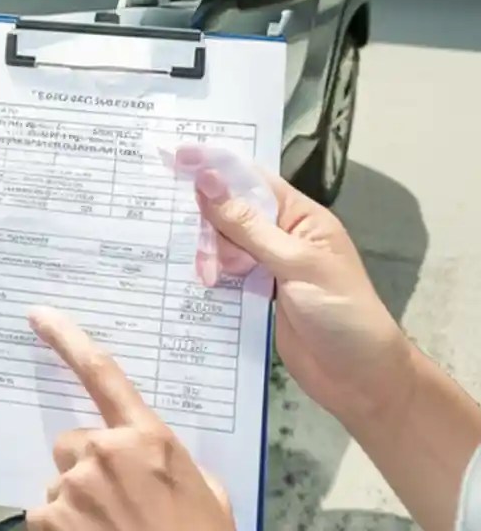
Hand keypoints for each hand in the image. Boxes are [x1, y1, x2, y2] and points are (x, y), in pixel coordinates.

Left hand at [24, 307, 233, 530]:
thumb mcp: (206, 493)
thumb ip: (170, 460)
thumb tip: (150, 458)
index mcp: (148, 438)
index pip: (102, 374)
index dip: (67, 339)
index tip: (39, 315)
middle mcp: (104, 453)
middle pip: (75, 442)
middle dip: (88, 466)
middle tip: (119, 503)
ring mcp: (73, 486)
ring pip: (62, 483)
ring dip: (78, 503)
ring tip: (113, 529)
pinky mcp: (50, 519)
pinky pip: (47, 515)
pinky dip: (64, 530)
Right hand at [186, 148, 415, 429]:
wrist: (360, 380)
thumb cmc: (342, 314)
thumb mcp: (296, 265)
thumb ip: (247, 225)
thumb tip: (206, 180)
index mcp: (300, 217)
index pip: (252, 179)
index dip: (215, 166)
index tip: (175, 156)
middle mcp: (281, 235)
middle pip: (228, 211)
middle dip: (209, 225)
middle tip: (204, 255)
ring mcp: (267, 266)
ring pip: (221, 244)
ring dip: (209, 256)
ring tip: (207, 279)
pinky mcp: (254, 295)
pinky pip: (222, 274)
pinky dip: (209, 276)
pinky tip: (199, 284)